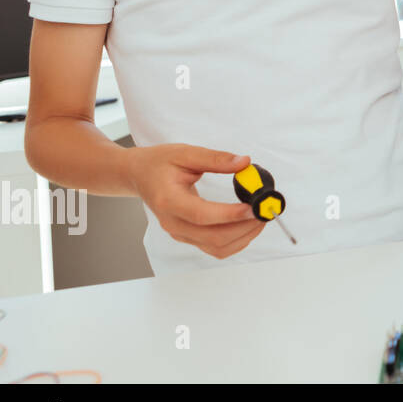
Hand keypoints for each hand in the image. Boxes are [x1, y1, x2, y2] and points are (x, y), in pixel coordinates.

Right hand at [129, 145, 266, 258]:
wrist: (138, 175)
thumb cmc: (159, 163)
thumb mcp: (185, 153)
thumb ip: (216, 159)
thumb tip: (244, 163)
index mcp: (168, 200)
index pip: (202, 215)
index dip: (230, 214)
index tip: (254, 207)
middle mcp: (172, 222)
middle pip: (212, 237)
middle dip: (244, 227)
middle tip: (265, 211)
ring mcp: (179, 233)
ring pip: (216, 247)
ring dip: (244, 237)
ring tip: (261, 217)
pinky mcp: (187, 236)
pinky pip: (214, 248)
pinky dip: (236, 241)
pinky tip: (248, 225)